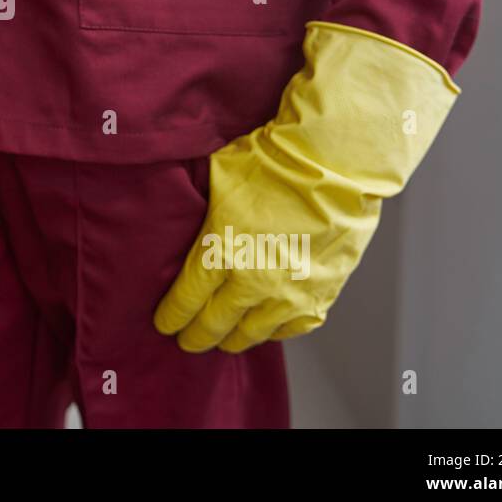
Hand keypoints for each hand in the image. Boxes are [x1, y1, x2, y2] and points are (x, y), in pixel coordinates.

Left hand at [153, 22, 459, 352]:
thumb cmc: (273, 159)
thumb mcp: (218, 177)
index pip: (185, 300)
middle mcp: (253, 280)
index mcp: (220, 251)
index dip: (172, 317)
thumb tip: (182, 211)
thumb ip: (199, 206)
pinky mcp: (322, 293)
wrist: (336, 162)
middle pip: (215, 325)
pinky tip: (266, 327)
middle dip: (196, 337)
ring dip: (234, 339)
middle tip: (188, 342)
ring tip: (225, 340)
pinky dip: (276, 331)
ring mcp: (291, 292)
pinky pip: (293, 327)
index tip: (164, 325)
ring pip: (253, 333)